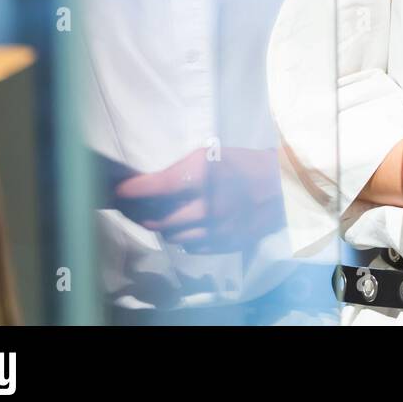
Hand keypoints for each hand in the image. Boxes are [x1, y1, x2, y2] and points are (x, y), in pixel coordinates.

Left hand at [113, 147, 285, 254]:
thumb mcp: (213, 154)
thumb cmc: (246, 164)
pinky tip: (188, 227)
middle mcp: (206, 205)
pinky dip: (185, 238)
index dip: (132, 190)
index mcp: (203, 176)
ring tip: (163, 217)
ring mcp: (216, 228)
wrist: (283, 187)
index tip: (119, 191)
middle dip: (144, 212)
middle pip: (159, 218)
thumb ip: (184, 169)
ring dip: (165, 227)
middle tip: (137, 208)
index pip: (155, 186)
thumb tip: (153, 183)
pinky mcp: (225, 242)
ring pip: (174, 235)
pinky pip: (193, 246)